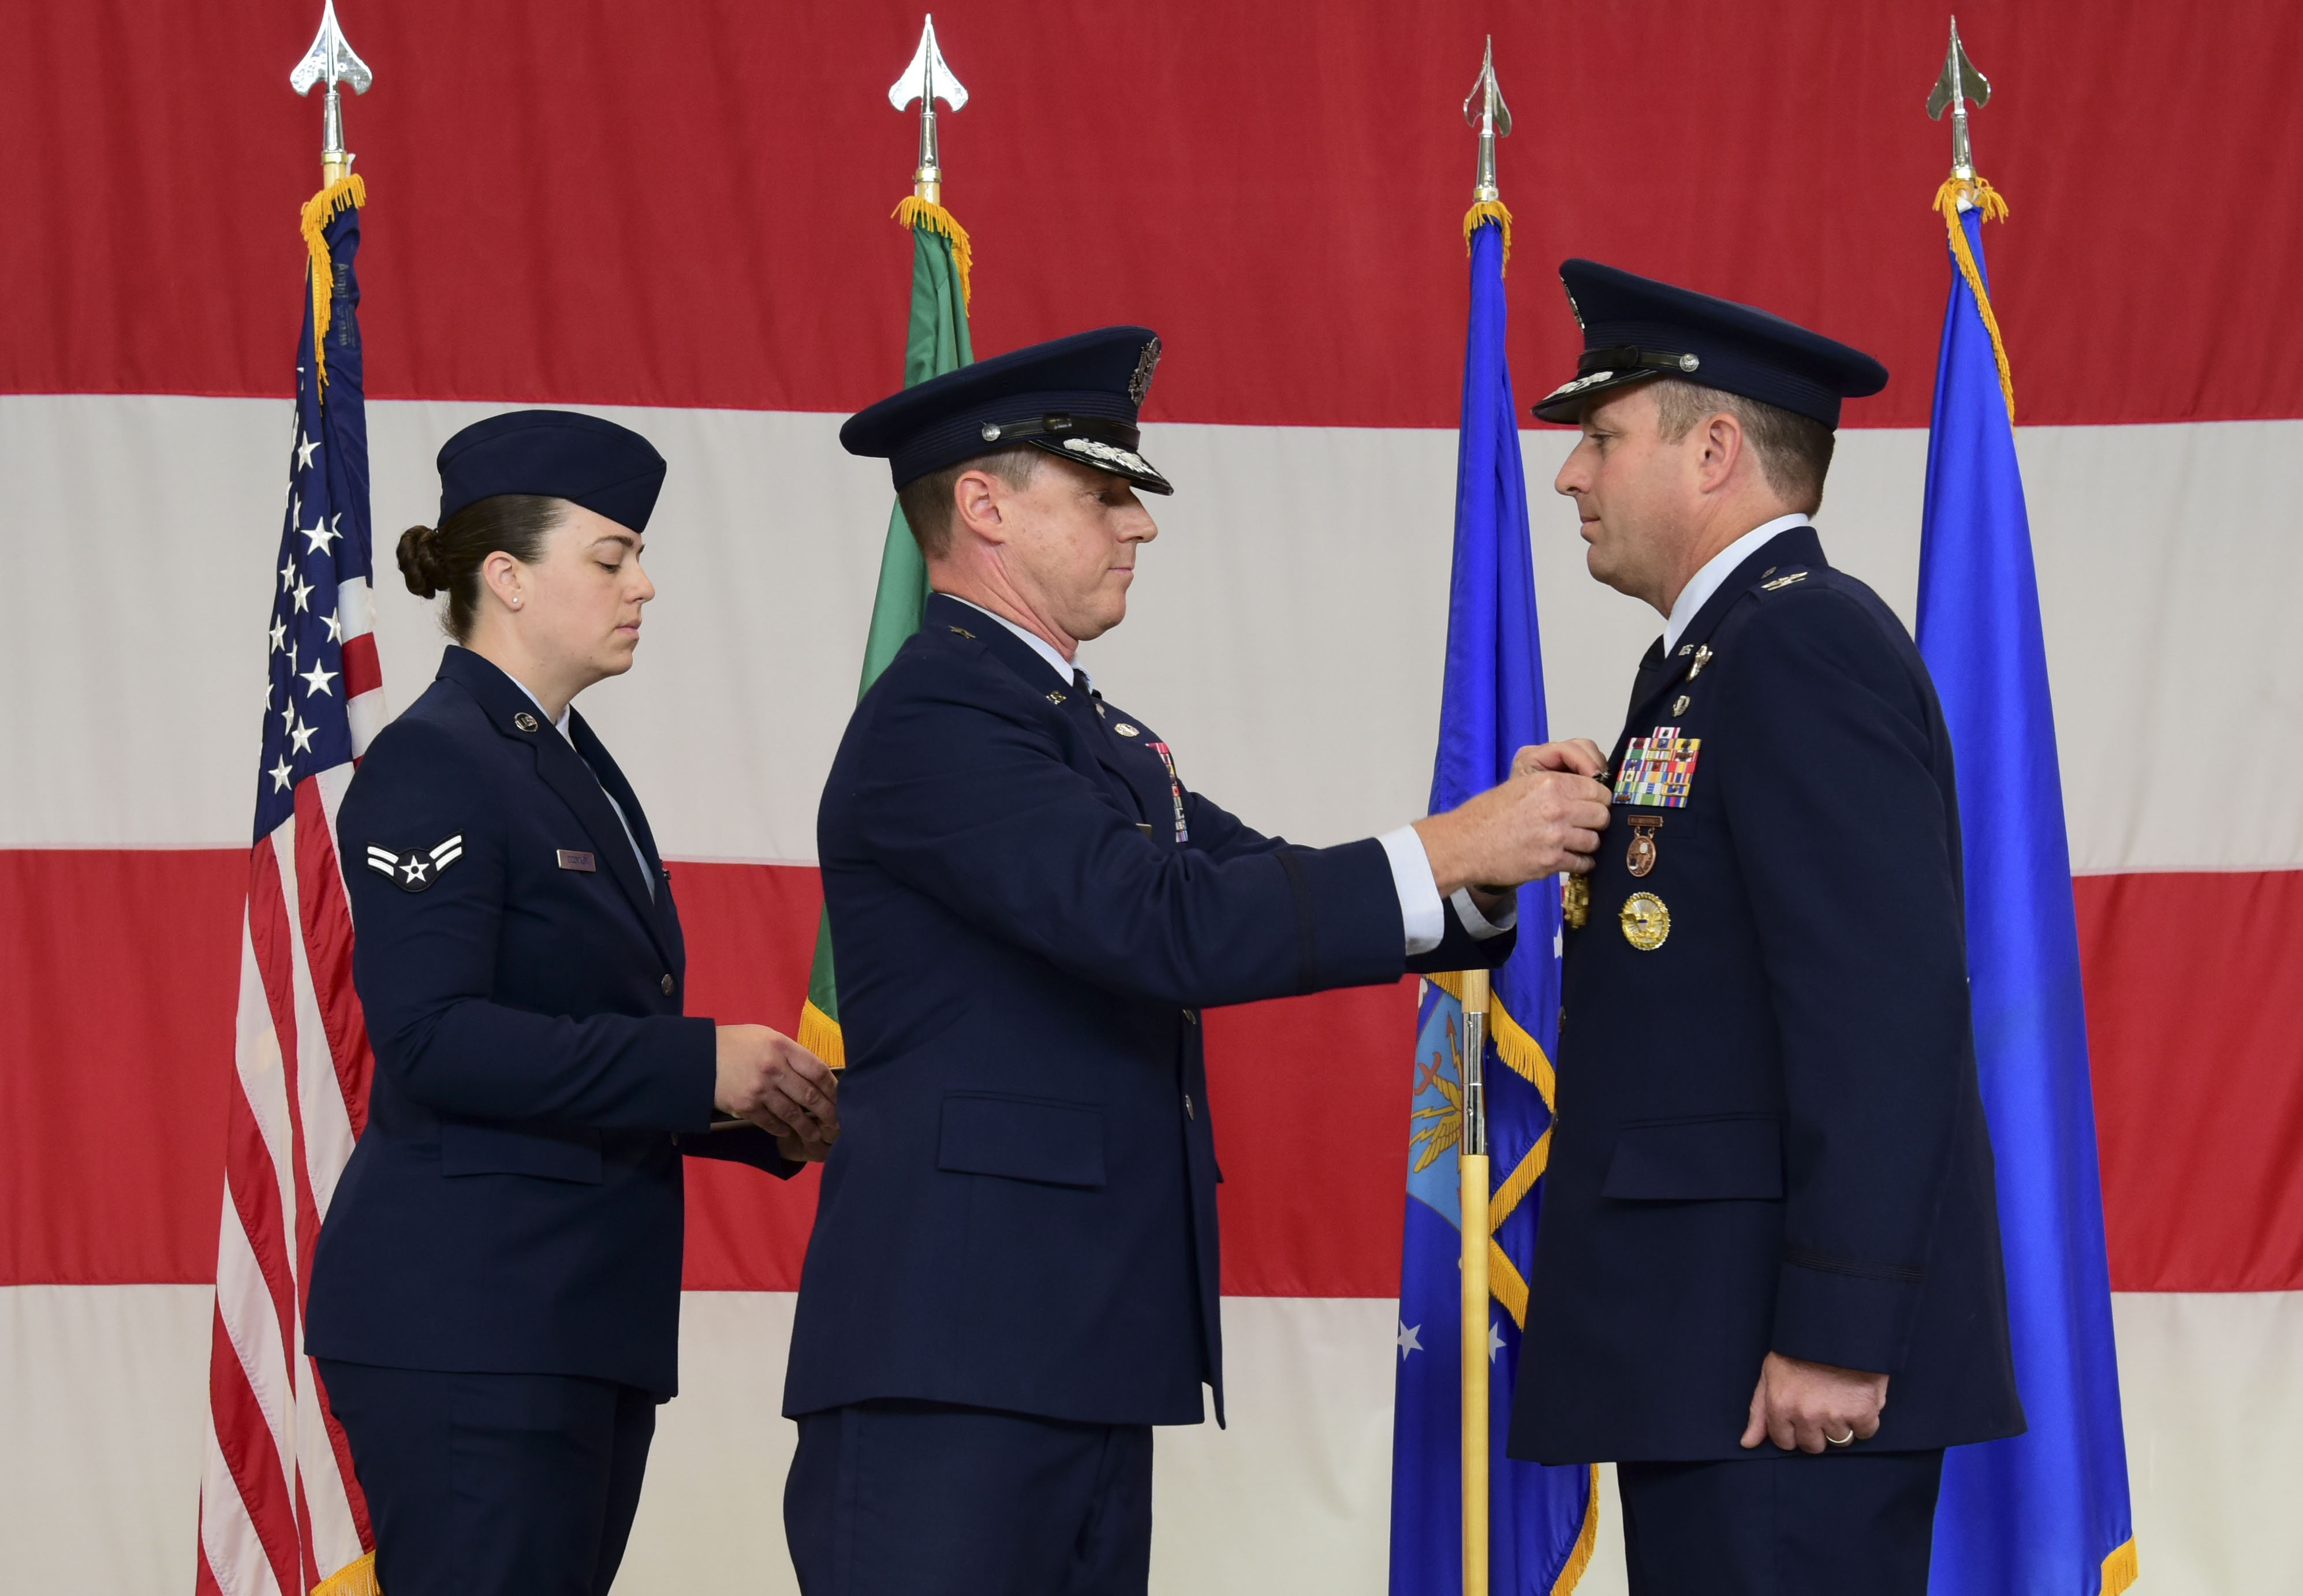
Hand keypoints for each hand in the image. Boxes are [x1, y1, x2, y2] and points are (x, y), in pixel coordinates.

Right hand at [714, 1025, 838, 1159]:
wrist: (698, 1057)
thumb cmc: (736, 1044)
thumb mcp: (765, 1037)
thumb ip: (790, 1053)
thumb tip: (814, 1073)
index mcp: (781, 1046)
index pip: (817, 1070)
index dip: (833, 1087)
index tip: (840, 1098)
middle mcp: (773, 1068)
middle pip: (809, 1095)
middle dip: (827, 1112)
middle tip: (835, 1123)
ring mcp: (759, 1089)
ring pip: (793, 1113)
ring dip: (807, 1127)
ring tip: (816, 1134)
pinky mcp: (746, 1106)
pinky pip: (771, 1122)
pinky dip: (782, 1129)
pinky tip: (787, 1131)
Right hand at [1411, 741, 1612, 894]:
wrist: (1465, 844)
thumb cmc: (1487, 814)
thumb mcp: (1522, 784)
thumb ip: (1557, 787)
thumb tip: (1586, 795)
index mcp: (1551, 784)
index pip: (1598, 790)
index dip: (1597, 799)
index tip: (1591, 805)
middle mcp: (1557, 809)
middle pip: (1601, 816)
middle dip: (1595, 821)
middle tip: (1583, 825)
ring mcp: (1555, 837)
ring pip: (1594, 841)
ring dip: (1586, 843)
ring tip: (1571, 842)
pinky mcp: (1551, 862)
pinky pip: (1583, 863)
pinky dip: (1579, 863)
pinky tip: (1567, 858)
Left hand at [1739, 1351, 1888, 1452]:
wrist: (1837, 1327)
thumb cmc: (1800, 1349)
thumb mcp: (1770, 1374)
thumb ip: (1759, 1412)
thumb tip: (1747, 1443)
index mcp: (1780, 1406)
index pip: (1785, 1442)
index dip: (1793, 1430)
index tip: (1801, 1416)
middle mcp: (1806, 1415)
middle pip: (1813, 1446)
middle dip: (1817, 1431)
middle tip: (1822, 1406)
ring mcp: (1835, 1415)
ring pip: (1840, 1440)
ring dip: (1842, 1424)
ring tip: (1840, 1398)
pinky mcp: (1863, 1412)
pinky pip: (1865, 1432)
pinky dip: (1865, 1420)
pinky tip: (1857, 1399)